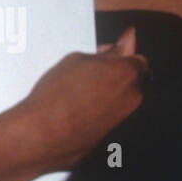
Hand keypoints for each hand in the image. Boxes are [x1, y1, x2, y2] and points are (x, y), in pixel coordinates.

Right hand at [23, 26, 148, 170]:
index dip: (121, 55)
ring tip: (81, 92)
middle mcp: (134, 97)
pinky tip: (81, 108)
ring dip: (108, 91)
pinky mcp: (115, 134)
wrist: (42, 133)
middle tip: (90, 72)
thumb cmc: (57, 96)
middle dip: (116, 74)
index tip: (108, 54)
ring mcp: (126, 118)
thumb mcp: (78, 59)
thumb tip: (121, 47)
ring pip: (123, 98)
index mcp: (129, 73)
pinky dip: (102, 109)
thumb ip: (107, 52)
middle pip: (133, 80)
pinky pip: (113, 115)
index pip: (139, 60)